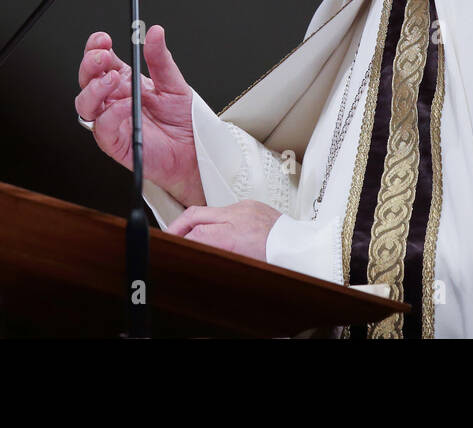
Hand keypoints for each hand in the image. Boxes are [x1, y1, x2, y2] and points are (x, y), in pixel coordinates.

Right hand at [74, 25, 204, 207]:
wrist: (193, 151)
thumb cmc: (182, 121)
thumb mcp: (175, 84)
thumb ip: (161, 59)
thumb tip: (154, 32)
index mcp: (126, 82)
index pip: (102, 61)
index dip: (96, 48)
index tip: (103, 39)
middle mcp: (114, 100)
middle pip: (87, 80)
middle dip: (89, 65)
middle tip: (102, 57)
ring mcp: (112, 121)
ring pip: (85, 104)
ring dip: (94, 89)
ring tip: (112, 79)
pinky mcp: (115, 143)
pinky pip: (102, 128)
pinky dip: (111, 115)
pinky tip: (126, 106)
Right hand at [166, 200, 281, 261]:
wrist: (303, 248)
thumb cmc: (279, 263)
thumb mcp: (244, 268)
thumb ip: (217, 258)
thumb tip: (197, 254)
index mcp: (236, 236)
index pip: (196, 233)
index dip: (179, 240)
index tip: (172, 247)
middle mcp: (239, 217)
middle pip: (195, 215)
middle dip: (177, 226)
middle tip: (169, 237)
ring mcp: (245, 207)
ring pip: (209, 211)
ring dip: (196, 222)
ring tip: (187, 235)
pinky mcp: (252, 204)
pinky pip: (226, 209)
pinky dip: (216, 220)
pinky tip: (214, 230)